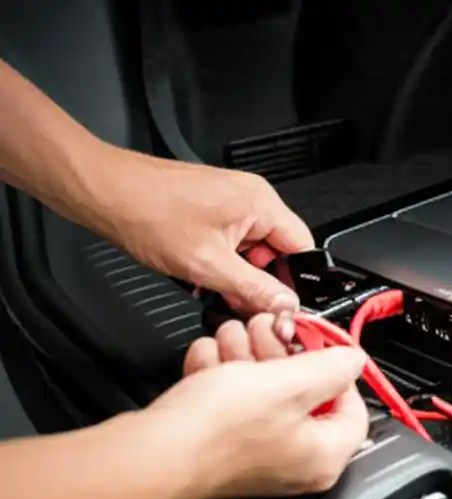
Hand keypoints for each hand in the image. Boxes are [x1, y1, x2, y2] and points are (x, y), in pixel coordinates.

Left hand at [80, 146, 313, 315]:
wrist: (103, 192)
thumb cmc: (146, 213)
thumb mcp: (207, 265)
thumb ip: (254, 289)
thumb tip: (286, 305)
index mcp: (261, 203)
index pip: (302, 247)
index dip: (292, 280)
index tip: (278, 303)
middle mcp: (251, 196)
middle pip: (276, 250)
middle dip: (258, 279)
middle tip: (235, 298)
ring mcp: (230, 200)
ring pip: (251, 249)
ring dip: (235, 272)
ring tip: (207, 281)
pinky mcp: (211, 207)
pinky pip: (230, 241)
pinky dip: (219, 260)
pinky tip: (197, 270)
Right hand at [144, 315, 368, 498]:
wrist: (153, 452)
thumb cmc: (220, 427)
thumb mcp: (292, 381)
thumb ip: (332, 367)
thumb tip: (354, 360)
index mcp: (324, 456)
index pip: (352, 408)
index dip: (337, 370)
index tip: (317, 345)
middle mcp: (295, 464)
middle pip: (304, 395)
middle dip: (279, 353)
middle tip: (265, 329)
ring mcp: (256, 457)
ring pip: (263, 394)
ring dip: (246, 357)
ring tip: (230, 337)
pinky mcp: (222, 447)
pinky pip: (231, 405)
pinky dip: (219, 378)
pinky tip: (209, 361)